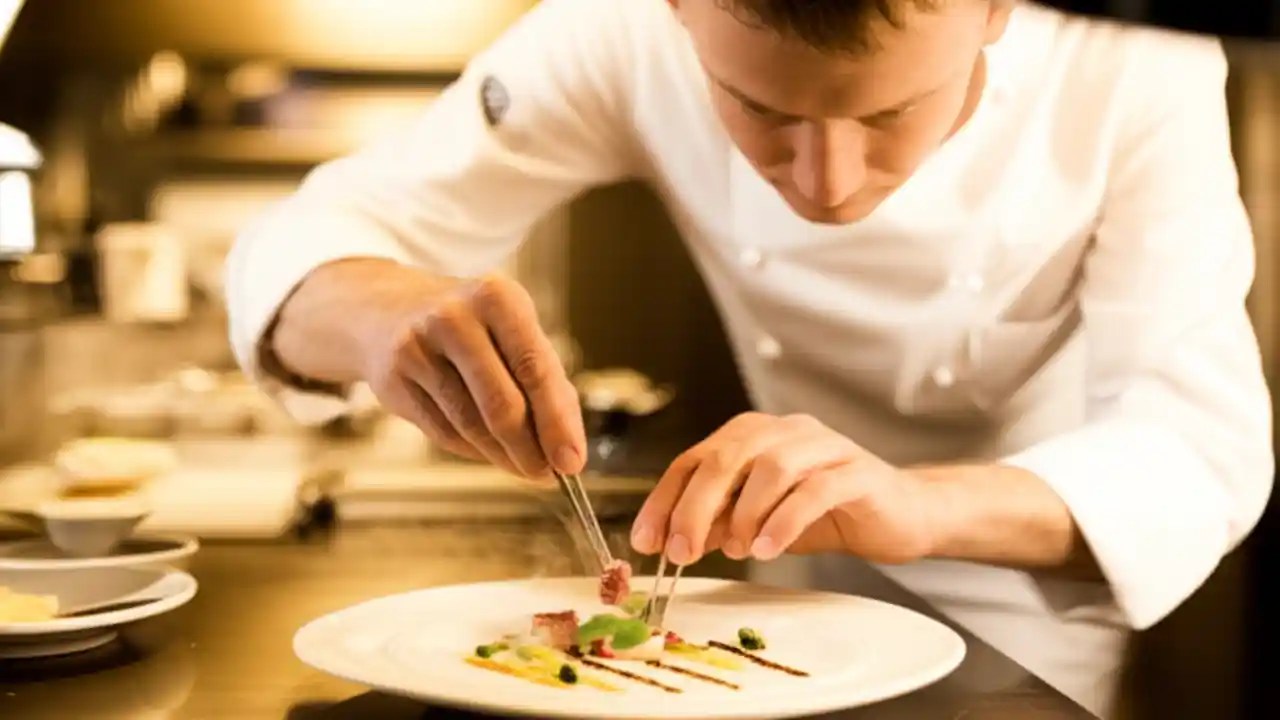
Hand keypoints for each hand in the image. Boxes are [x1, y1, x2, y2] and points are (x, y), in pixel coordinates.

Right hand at [357, 267, 584, 478]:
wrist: (387, 310)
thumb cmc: (471, 326)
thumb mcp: (513, 332)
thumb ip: (546, 381)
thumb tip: (567, 446)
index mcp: (497, 298)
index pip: (535, 369)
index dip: (556, 421)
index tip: (571, 460)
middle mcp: (454, 317)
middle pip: (501, 403)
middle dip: (530, 448)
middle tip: (547, 474)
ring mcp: (417, 347)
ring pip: (470, 424)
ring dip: (502, 456)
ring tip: (525, 467)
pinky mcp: (393, 379)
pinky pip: (443, 431)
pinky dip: (473, 450)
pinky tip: (490, 452)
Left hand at [629, 412, 935, 564]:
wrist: (900, 514)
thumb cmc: (825, 512)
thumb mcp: (759, 520)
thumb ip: (719, 522)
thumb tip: (672, 540)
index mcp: (755, 433)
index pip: (696, 457)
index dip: (666, 498)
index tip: (646, 540)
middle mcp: (787, 430)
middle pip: (728, 456)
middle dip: (696, 506)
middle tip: (680, 550)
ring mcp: (825, 447)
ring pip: (772, 467)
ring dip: (744, 512)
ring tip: (737, 550)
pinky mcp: (858, 472)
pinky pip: (815, 490)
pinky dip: (783, 521)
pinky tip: (766, 549)